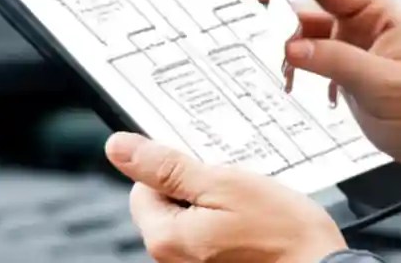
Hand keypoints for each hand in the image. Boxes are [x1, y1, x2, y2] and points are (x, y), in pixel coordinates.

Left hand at [105, 132, 345, 262]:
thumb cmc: (280, 233)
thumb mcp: (222, 184)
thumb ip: (167, 167)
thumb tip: (119, 148)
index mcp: (165, 238)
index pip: (142, 186)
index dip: (175, 169)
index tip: (206, 168)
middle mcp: (172, 258)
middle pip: (165, 203)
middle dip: (195, 186)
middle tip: (231, 185)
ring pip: (190, 215)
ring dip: (214, 201)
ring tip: (247, 203)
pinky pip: (208, 232)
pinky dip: (227, 219)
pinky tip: (252, 218)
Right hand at [247, 0, 400, 227]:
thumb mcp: (381, 85)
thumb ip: (336, 62)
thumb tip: (292, 47)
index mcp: (380, 14)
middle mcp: (364, 24)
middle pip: (314, 2)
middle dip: (284, 10)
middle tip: (255, 19)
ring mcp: (351, 45)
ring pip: (307, 33)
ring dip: (289, 46)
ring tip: (281, 67)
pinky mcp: (342, 68)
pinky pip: (309, 57)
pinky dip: (295, 67)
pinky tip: (292, 83)